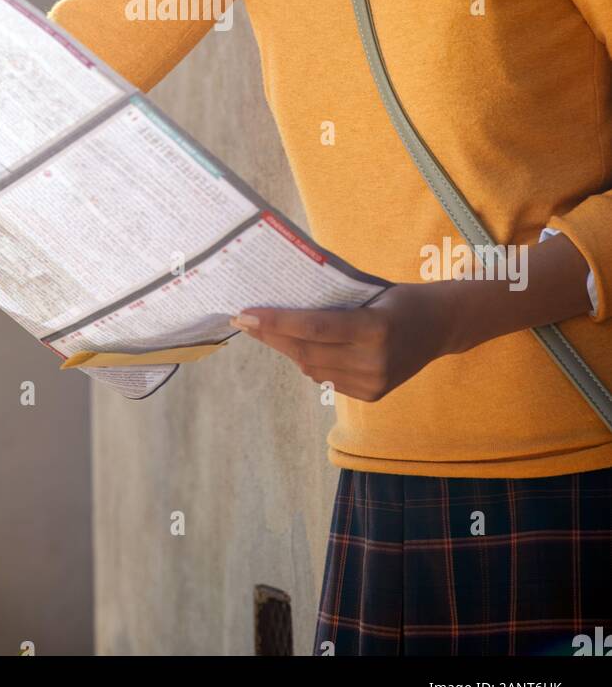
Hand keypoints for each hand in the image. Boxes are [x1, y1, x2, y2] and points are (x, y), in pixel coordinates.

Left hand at [229, 281, 457, 400]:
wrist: (442, 326)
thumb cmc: (401, 298)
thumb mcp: (370, 291)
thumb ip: (333, 301)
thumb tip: (282, 301)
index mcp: (375, 329)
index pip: (314, 328)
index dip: (276, 322)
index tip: (246, 314)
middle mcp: (374, 361)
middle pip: (307, 351)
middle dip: (271, 336)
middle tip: (244, 320)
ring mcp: (373, 383)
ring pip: (312, 368)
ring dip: (286, 349)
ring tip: (265, 331)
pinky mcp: (371, 395)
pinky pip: (327, 378)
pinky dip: (309, 361)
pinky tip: (299, 347)